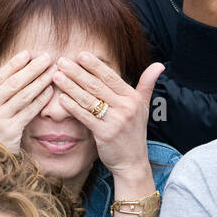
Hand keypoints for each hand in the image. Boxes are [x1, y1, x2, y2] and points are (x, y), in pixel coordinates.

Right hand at [0, 51, 55, 152]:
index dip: (14, 65)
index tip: (27, 54)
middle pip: (13, 84)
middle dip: (31, 69)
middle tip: (46, 57)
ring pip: (23, 96)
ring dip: (40, 81)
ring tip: (52, 71)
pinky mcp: (11, 131)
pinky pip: (29, 111)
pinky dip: (40, 100)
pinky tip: (49, 91)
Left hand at [52, 53, 164, 182]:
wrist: (132, 161)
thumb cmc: (134, 132)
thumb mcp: (144, 106)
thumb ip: (147, 84)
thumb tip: (159, 65)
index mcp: (132, 98)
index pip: (111, 77)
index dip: (95, 65)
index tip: (81, 54)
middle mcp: (126, 107)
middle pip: (97, 85)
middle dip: (77, 72)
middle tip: (62, 61)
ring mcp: (115, 121)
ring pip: (89, 99)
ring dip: (70, 86)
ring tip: (57, 76)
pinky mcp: (105, 134)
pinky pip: (86, 116)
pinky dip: (73, 107)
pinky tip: (61, 98)